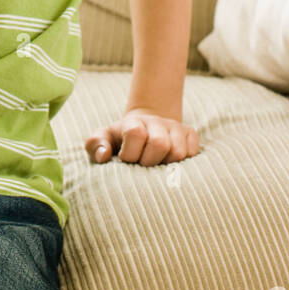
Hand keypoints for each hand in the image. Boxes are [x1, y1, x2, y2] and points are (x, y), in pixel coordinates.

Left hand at [85, 108, 200, 166]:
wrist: (145, 128)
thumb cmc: (121, 141)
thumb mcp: (103, 140)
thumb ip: (95, 145)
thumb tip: (103, 155)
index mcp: (133, 122)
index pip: (135, 133)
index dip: (129, 153)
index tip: (125, 160)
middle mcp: (156, 122)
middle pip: (159, 143)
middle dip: (149, 162)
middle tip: (142, 167)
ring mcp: (175, 128)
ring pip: (178, 152)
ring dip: (166, 166)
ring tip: (156, 168)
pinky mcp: (190, 135)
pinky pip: (193, 154)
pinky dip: (183, 165)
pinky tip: (170, 165)